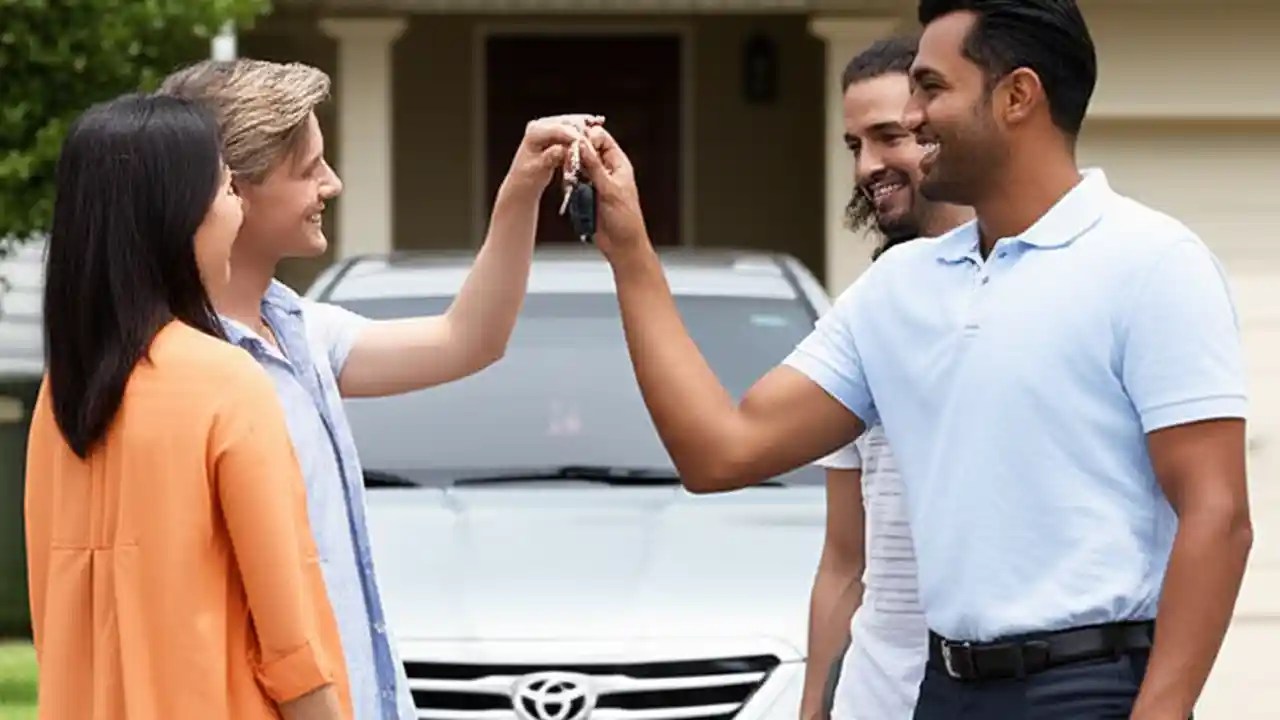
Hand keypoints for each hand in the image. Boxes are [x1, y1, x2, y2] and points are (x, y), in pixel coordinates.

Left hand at [503, 114, 604, 193]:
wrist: (525, 183)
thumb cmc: (528, 178)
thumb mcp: (538, 170)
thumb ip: (549, 158)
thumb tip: (561, 149)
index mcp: (534, 133)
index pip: (556, 129)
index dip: (572, 135)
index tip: (585, 142)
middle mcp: (540, 125)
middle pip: (566, 122)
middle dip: (582, 127)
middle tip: (597, 133)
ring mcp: (547, 127)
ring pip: (571, 122)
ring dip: (585, 125)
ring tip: (599, 126)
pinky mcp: (554, 131)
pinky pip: (572, 127)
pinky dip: (584, 127)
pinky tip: (597, 123)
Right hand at [579, 125, 651, 260]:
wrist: (621, 244)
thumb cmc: (625, 218)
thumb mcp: (609, 189)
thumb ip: (593, 166)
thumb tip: (581, 144)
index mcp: (618, 164)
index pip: (602, 139)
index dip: (588, 136)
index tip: (574, 140)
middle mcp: (607, 170)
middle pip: (587, 150)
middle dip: (576, 152)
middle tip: (566, 156)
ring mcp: (596, 181)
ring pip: (578, 166)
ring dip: (571, 168)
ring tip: (567, 174)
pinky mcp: (586, 193)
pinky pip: (574, 182)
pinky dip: (569, 182)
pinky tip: (566, 185)